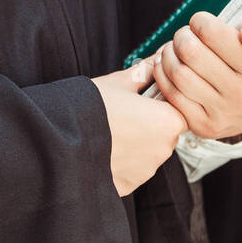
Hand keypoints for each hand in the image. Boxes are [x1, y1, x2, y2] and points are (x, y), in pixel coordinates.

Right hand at [90, 57, 187, 196]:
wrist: (62, 140)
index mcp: (167, 121)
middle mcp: (164, 149)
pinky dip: (124, 157)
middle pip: (165, 130)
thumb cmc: (92, 106)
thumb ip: (145, 71)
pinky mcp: (130, 184)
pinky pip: (133, 167)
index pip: (179, 109)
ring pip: (149, 150)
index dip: (162, 99)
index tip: (145, 94)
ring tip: (111, 126)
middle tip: (125, 108)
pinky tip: (105, 144)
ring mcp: (147, 170)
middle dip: (150, 119)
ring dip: (137, 139)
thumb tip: (159, 58)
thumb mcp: (120, 82)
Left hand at [150, 11, 241, 140]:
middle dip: (181, 36)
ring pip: (178, 73)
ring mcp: (222, 112)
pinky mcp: (204, 125)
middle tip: (186, 36)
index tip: (201, 23)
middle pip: (190, 51)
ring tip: (175, 49)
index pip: (212, 33)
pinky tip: (167, 65)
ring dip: (168, 54)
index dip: (200, 21)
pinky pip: (172, 95)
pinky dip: (162, 74)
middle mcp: (241, 93)